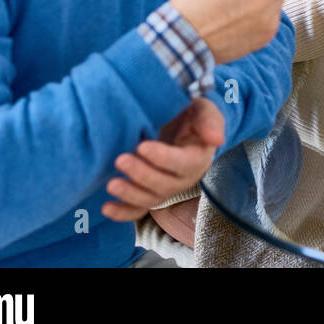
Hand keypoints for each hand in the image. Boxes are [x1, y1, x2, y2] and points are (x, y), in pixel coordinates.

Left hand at [101, 98, 224, 221]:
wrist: (181, 125)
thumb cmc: (192, 116)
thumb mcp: (203, 110)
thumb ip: (209, 121)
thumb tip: (217, 139)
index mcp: (198, 158)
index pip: (183, 164)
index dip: (163, 158)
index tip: (142, 146)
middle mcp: (184, 179)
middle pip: (165, 185)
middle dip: (141, 175)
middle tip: (121, 160)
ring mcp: (167, 189)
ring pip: (151, 200)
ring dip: (130, 194)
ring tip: (112, 184)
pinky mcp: (152, 194)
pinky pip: (138, 210)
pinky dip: (122, 213)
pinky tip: (106, 208)